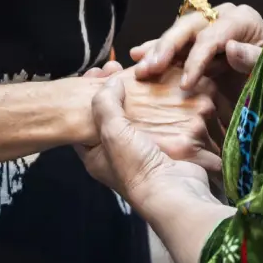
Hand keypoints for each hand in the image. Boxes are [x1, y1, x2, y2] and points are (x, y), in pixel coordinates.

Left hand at [80, 75, 215, 207]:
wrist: (177, 194)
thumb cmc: (137, 169)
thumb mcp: (111, 133)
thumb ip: (104, 104)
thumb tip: (111, 81)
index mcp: (97, 152)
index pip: (84, 117)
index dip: (87, 93)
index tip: (96, 72)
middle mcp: (120, 150)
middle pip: (113, 113)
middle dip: (114, 89)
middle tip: (116, 67)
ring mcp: (147, 147)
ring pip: (139, 113)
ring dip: (139, 92)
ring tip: (139, 71)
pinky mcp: (171, 143)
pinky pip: (165, 116)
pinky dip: (163, 100)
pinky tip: (162, 83)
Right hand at [131, 3, 262, 117]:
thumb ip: (253, 58)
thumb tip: (230, 48)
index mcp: (241, 18)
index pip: (211, 37)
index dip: (196, 60)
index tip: (185, 84)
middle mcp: (222, 16)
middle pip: (188, 28)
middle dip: (166, 48)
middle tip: (148, 67)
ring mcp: (209, 25)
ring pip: (178, 34)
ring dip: (156, 49)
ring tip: (138, 64)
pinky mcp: (200, 38)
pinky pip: (177, 43)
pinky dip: (159, 50)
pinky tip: (139, 54)